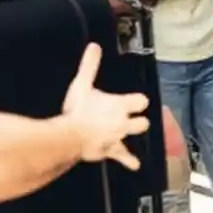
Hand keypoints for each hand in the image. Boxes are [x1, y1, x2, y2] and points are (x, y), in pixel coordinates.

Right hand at [62, 44, 150, 168]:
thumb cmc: (77, 111)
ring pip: (135, 135)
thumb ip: (90, 66)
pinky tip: (135, 165)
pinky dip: (129, 161)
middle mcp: (124, 121)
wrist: (71, 137)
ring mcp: (119, 137)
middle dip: (139, 119)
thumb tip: (94, 46)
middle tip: (136, 118)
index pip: (141, 101)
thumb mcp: (82, 84)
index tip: (138, 101)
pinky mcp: (112, 151)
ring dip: (134, 133)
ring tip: (136, 131)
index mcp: (120, 105)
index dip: (139, 101)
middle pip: (142, 122)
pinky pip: (124, 157)